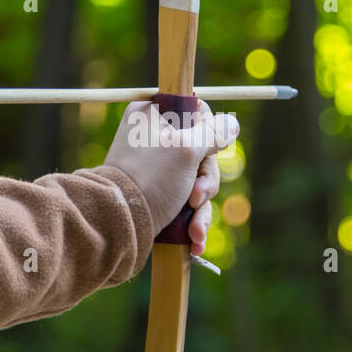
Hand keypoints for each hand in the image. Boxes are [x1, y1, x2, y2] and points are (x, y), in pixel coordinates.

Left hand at [103, 100, 238, 254]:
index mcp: (153, 115)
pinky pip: (185, 200)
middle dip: (204, 182)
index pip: (195, 111)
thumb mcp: (186, 149)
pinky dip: (192, 219)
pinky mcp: (158, 193)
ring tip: (195, 231)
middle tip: (194, 197)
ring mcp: (157, 168)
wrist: (119, 224)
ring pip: (196, 180)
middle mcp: (154, 138)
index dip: (207, 133)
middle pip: (201, 152)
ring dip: (201, 208)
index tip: (203, 150)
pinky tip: (195, 240)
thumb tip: (231, 123)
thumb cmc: (151, 179)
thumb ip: (212, 133)